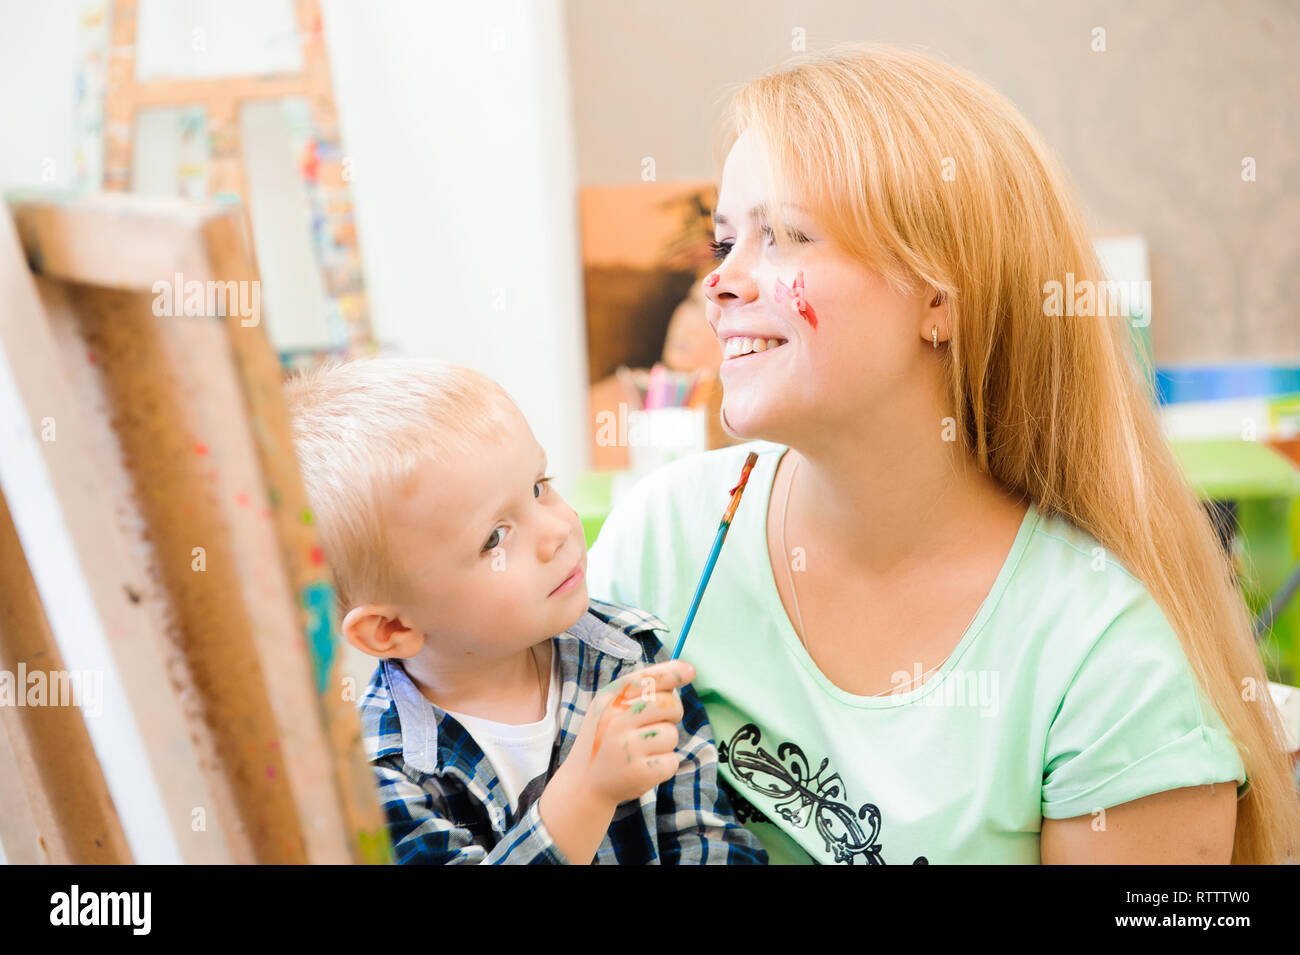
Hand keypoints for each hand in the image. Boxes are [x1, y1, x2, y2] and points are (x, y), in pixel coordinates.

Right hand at [564, 659, 694, 807]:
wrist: (584, 783)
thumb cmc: (606, 739)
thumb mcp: (611, 708)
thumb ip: (642, 689)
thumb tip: (686, 670)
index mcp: (610, 700)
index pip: (648, 679)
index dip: (673, 673)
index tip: (690, 671)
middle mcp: (616, 721)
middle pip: (668, 705)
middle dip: (673, 712)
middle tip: (661, 721)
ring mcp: (627, 748)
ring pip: (672, 734)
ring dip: (665, 742)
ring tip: (644, 749)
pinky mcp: (640, 773)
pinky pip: (672, 760)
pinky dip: (665, 764)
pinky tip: (645, 766)